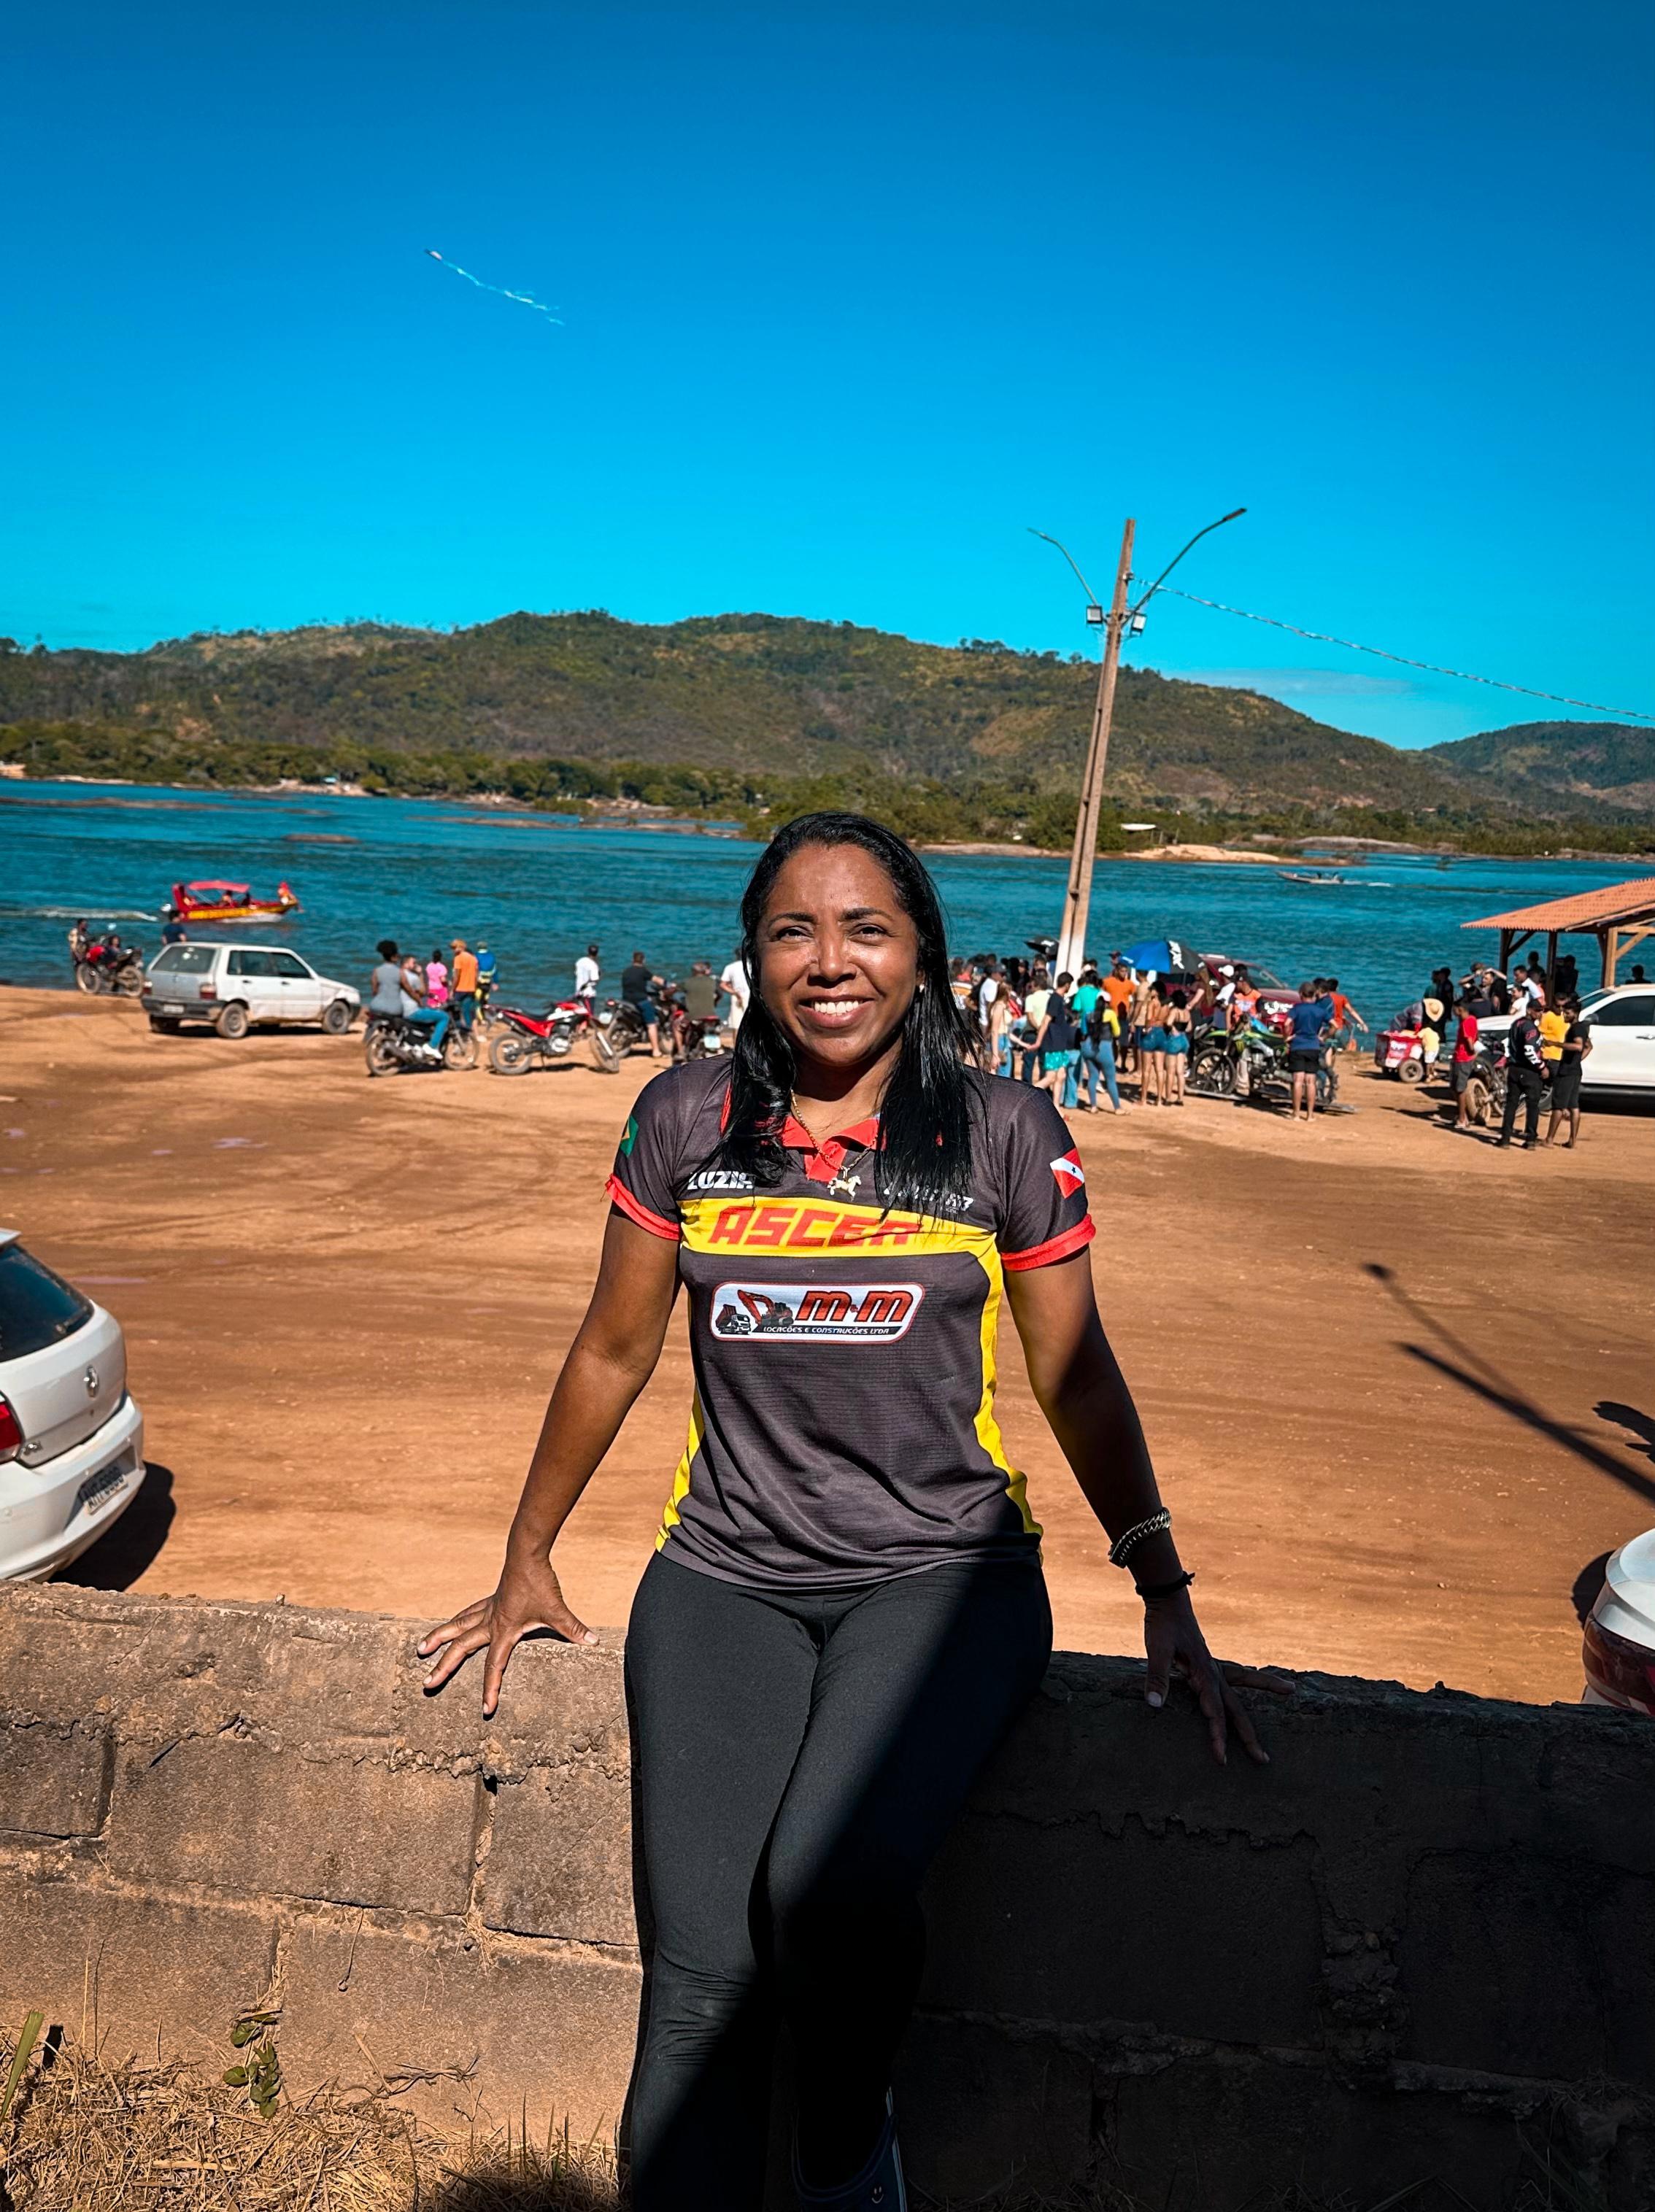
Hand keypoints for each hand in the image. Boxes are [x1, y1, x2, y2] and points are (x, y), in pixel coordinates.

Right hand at [418, 1550, 596, 1716]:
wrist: (527, 1554)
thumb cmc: (540, 1583)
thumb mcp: (557, 1609)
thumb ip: (574, 1628)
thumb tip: (594, 1642)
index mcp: (504, 1630)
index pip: (494, 1666)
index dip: (490, 1689)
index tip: (486, 1709)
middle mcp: (490, 1622)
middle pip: (462, 1649)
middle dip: (444, 1668)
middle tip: (427, 1684)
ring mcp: (488, 1610)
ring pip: (457, 1627)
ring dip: (439, 1639)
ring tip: (420, 1650)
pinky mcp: (490, 1600)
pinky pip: (467, 1614)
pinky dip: (455, 1622)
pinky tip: (449, 1626)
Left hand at [1143, 1588, 1285, 1764]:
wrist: (1168, 1600)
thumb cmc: (1162, 1626)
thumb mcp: (1156, 1650)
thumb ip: (1157, 1677)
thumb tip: (1154, 1705)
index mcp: (1204, 1673)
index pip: (1214, 1711)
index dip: (1218, 1736)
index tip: (1222, 1759)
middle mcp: (1214, 1672)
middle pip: (1236, 1708)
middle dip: (1248, 1735)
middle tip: (1264, 1759)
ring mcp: (1214, 1666)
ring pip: (1245, 1683)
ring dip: (1267, 1687)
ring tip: (1291, 1690)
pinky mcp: (1210, 1662)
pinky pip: (1236, 1675)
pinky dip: (1253, 1679)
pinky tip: (1260, 1684)